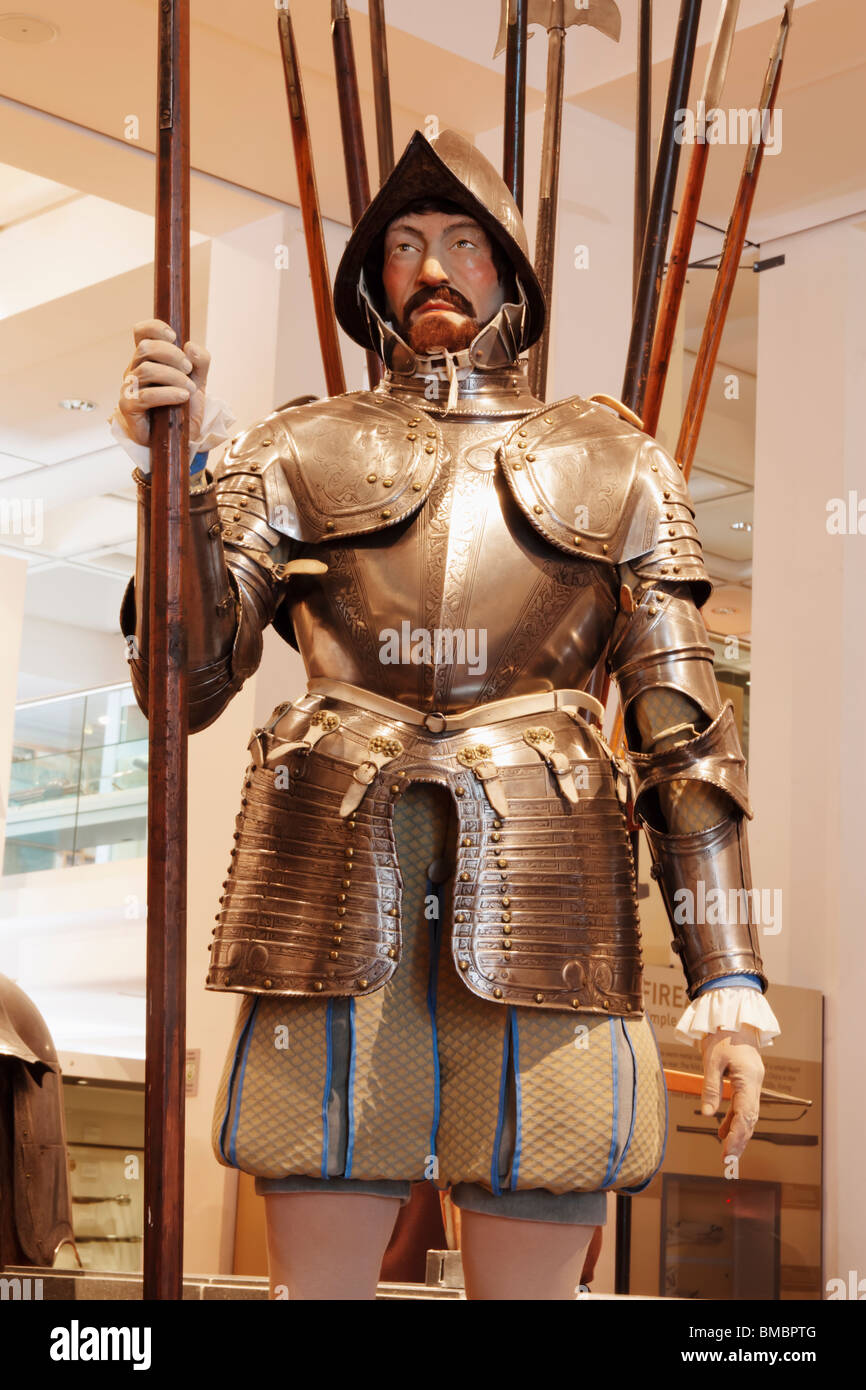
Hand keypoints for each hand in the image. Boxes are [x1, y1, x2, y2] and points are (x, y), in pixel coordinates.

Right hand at [117, 318, 210, 446]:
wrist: (179, 438)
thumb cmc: (183, 407)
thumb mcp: (198, 381)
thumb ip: (201, 362)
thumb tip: (190, 346)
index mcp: (148, 359)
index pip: (141, 332)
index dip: (154, 327)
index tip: (174, 337)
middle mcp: (134, 369)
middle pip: (145, 347)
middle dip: (172, 355)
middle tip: (189, 370)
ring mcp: (129, 387)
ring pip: (146, 370)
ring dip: (174, 377)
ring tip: (189, 390)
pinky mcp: (128, 407)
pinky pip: (146, 395)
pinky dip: (168, 394)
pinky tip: (182, 397)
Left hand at [700, 1026, 763, 1162]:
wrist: (733, 1018)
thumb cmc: (722, 1035)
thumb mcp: (712, 1060)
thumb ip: (710, 1087)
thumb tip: (708, 1114)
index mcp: (749, 1077)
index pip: (746, 1112)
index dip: (738, 1134)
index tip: (728, 1151)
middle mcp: (755, 1083)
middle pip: (751, 1118)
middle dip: (741, 1140)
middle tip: (728, 1160)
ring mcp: (753, 1082)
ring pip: (749, 1113)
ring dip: (739, 1132)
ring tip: (727, 1152)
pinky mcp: (747, 1081)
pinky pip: (743, 1105)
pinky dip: (734, 1119)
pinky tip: (723, 1131)